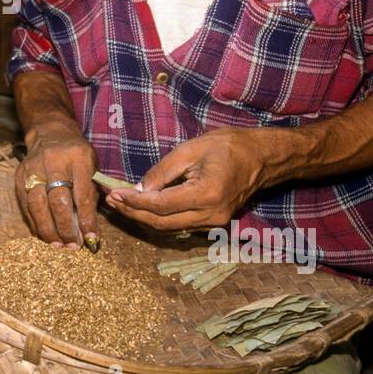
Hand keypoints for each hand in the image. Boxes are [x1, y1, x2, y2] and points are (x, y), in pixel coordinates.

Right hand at [14, 118, 98, 248]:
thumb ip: (92, 194)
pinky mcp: (20, 176)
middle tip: (73, 246)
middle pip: (58, 201)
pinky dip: (35, 223)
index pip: (83, 194)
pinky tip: (43, 235)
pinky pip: (26, 205)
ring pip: (38, 205)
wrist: (50, 133)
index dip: (87, 220)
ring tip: (57, 246)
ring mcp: (34, 168)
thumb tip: (91, 230)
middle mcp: (54, 162)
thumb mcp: (92, 166)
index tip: (91, 240)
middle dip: (66, 228)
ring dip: (48, 230)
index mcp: (78, 158)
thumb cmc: (77, 155)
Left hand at [105, 128, 270, 231]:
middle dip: (133, 213)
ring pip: (169, 227)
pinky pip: (180, 225)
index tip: (114, 194)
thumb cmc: (228, 146)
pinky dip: (159, 217)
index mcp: (206, 194)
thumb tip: (138, 189)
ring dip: (143, 217)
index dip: (134, 202)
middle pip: (162, 223)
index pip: (161, 205)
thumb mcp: (190, 149)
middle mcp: (211, 215)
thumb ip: (163, 171)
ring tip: (121, 203)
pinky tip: (143, 206)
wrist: (261, 157)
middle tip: (111, 201)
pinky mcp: (214, 223)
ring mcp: (214, 223)